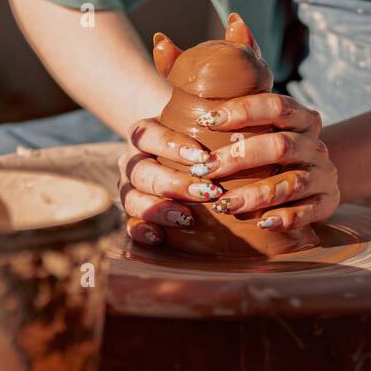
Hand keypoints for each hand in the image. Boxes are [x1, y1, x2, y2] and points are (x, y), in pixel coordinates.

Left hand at [117, 93, 338, 245]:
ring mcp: (323, 172)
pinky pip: (308, 212)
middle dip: (239, 159)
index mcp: (298, 114)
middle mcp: (314, 141)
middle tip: (205, 171)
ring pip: (291, 182)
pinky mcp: (327, 202)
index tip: (207, 120)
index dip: (242, 111)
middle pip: (279, 145)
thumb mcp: (245, 112)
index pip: (274, 104)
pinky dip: (284, 217)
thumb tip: (161, 42)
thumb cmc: (262, 141)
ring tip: (224, 205)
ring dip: (256, 194)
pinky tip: (260, 222)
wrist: (311, 176)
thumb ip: (210, 81)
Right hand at [117, 118, 212, 245]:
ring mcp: (129, 190)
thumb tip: (242, 140)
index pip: (148, 134)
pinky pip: (130, 225)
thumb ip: (216, 133)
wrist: (182, 171)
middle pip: (142, 171)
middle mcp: (132, 161)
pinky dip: (142, 231)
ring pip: (132, 199)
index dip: (171, 145)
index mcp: (143, 135)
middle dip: (174, 183)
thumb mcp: (202, 133)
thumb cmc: (198, 146)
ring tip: (188, 218)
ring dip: (160, 209)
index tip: (203, 157)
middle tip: (207, 192)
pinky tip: (160, 237)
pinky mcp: (131, 216)